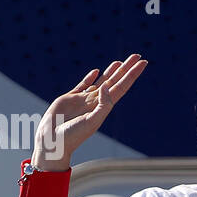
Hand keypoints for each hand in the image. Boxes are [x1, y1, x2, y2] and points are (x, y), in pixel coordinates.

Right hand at [31, 54, 147, 169]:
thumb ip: (102, 104)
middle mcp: (96, 102)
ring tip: (120, 62)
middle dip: (126, 69)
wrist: (53, 141)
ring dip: (111, 72)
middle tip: (137, 56)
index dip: (132, 75)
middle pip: (115, 81)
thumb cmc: (73, 135)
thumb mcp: (92, 121)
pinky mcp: (70, 98)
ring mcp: (83, 100)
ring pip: (101, 82)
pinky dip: (90, 78)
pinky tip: (96, 71)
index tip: (143, 63)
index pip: (122, 87)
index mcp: (103, 108)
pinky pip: (82, 85)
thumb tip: (107, 86)